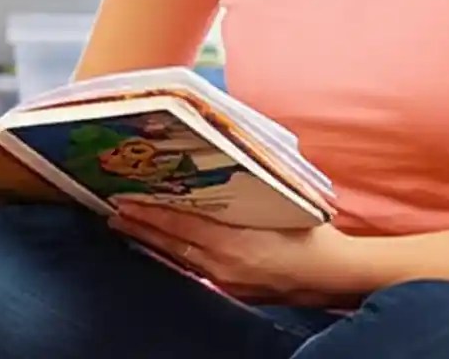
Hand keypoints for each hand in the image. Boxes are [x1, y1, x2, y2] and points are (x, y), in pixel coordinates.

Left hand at [108, 199, 358, 303]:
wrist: (335, 277)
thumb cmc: (313, 234)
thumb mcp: (282, 202)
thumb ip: (251, 185)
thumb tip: (230, 157)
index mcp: (235, 244)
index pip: (181, 227)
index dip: (150, 214)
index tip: (124, 202)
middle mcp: (224, 267)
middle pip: (172, 245)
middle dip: (140, 228)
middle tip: (113, 212)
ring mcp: (227, 282)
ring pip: (180, 259)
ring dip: (153, 242)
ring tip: (127, 227)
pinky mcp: (234, 291)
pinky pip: (195, 271)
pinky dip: (175, 256)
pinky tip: (162, 247)